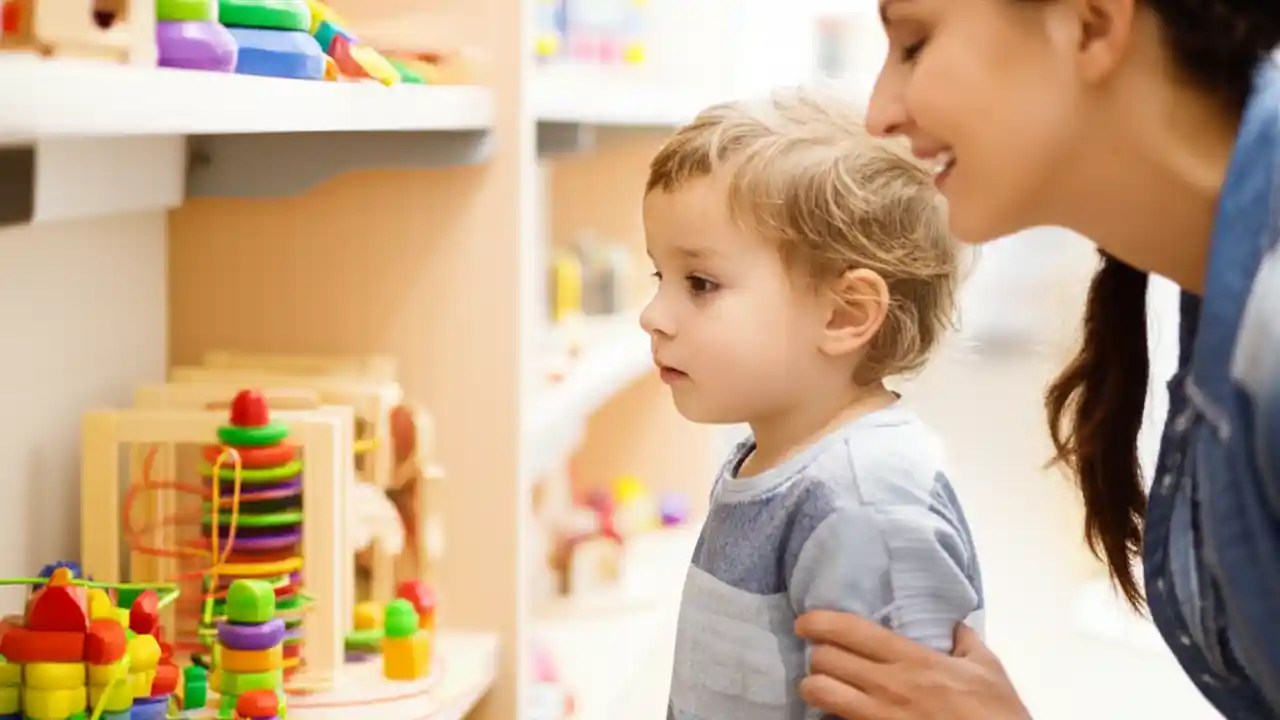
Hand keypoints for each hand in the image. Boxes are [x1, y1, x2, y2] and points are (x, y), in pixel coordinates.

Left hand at [795, 610, 1030, 719]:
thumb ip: (966, 643)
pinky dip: (830, 716)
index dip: (818, 622)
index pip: (851, 631)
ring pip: (819, 693)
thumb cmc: (996, 714)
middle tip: (821, 656)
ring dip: (813, 686)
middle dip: (816, 656)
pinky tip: (837, 712)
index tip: (806, 622)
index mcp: (912, 660)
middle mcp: (888, 686)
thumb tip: (955, 626)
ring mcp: (878, 718)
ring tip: (821, 685)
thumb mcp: (988, 669)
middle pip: (824, 660)